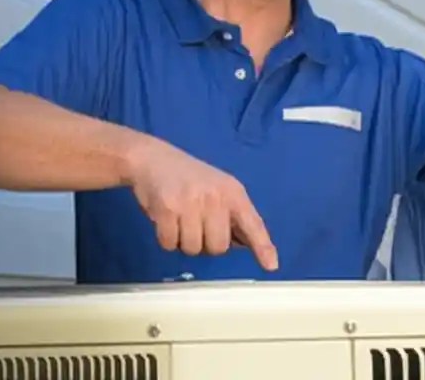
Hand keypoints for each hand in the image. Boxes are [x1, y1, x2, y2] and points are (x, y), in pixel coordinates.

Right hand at [125, 137, 278, 271]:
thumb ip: (232, 215)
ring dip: (184, 242)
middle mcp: (216, 197)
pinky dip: (166, 239)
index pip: (253, 223)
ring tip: (180, 219)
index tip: (271, 265)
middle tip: (196, 224)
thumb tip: (245, 244)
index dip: (262, 246)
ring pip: (193, 249)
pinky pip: (170, 244)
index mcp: (233, 193)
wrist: (153, 159)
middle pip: (219, 248)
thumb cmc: (190, 179)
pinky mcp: (166, 208)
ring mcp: (191, 202)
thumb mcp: (219, 190)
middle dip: (206, 244)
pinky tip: (165, 219)